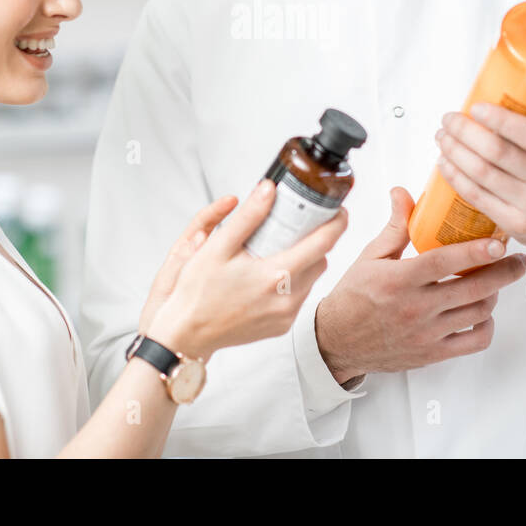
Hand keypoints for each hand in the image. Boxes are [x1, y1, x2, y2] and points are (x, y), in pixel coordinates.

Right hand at [145, 179, 347, 360]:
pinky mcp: (280, 328)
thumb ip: (248, 217)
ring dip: (304, 262)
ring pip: (311, 280)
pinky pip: (298, 298)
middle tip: (299, 226)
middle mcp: (287, 299)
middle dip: (316, 241)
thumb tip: (269, 190)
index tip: (337, 210)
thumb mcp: (218, 247)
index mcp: (276, 275)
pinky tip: (269, 276)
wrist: (187, 335)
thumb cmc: (198, 292)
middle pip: (321, 261)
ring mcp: (285, 316)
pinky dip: (292, 282)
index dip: (336, 222)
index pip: (323, 243)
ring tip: (280, 250)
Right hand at [316, 187, 525, 385]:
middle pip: (474, 289)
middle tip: (517, 261)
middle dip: (505, 272)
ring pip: (478, 313)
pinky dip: (487, 325)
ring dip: (495, 294)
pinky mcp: (432, 353)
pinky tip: (483, 312)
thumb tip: (403, 193)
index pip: (445, 262)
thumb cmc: (354, 297)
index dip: (477, 251)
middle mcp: (416, 308)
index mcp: (399, 280)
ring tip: (496, 281)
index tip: (499, 242)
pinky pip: (474, 342)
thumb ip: (395, 226)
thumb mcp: (370, 257)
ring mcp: (427, 333)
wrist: (338, 341)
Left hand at [434, 77, 525, 253]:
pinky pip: (476, 197)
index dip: (500, 120)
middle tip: (449, 118)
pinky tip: (444, 162)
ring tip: (442, 135)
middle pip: (497, 154)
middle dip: (465, 133)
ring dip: (454, 152)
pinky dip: (455, 177)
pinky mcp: (514, 225)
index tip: (476, 107)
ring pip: (481, 175)